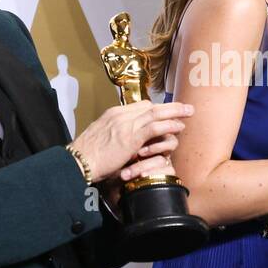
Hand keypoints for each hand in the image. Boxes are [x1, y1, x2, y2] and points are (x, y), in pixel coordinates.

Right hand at [70, 100, 192, 182]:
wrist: (78, 162)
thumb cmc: (87, 156)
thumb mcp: (101, 139)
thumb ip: (115, 136)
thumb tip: (125, 141)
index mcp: (113, 114)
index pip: (140, 106)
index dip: (157, 109)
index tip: (168, 111)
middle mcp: (120, 115)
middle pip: (150, 106)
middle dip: (170, 106)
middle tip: (185, 107)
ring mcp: (125, 124)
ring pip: (155, 113)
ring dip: (175, 112)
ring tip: (189, 113)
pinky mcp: (130, 137)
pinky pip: (154, 127)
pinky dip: (168, 125)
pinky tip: (178, 126)